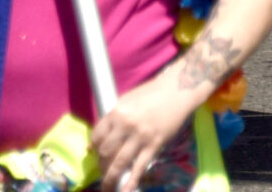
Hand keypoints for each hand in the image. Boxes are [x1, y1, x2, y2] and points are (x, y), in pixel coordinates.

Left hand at [87, 68, 200, 191]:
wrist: (178, 89)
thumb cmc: (152, 93)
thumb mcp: (127, 101)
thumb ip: (113, 119)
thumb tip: (98, 140)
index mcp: (116, 113)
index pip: (97, 136)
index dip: (94, 148)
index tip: (96, 154)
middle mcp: (125, 125)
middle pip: (106, 152)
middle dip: (102, 165)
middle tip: (104, 171)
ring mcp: (140, 136)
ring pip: (119, 163)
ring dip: (110, 178)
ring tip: (107, 188)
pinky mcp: (154, 144)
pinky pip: (140, 166)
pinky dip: (131, 181)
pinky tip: (125, 190)